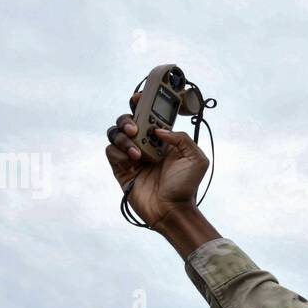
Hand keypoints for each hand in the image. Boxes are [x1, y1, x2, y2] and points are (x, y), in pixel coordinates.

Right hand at [105, 92, 209, 230]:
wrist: (172, 210)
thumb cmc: (186, 186)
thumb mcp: (196, 159)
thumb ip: (182, 138)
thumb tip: (159, 130)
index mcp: (162, 139)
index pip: (148, 115)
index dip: (141, 103)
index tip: (137, 97)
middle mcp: (145, 144)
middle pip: (127, 120)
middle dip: (128, 119)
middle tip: (135, 129)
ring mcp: (131, 156)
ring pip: (115, 133)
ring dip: (123, 137)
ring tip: (137, 153)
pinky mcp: (121, 169)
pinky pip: (111, 151)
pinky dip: (118, 151)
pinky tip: (132, 160)